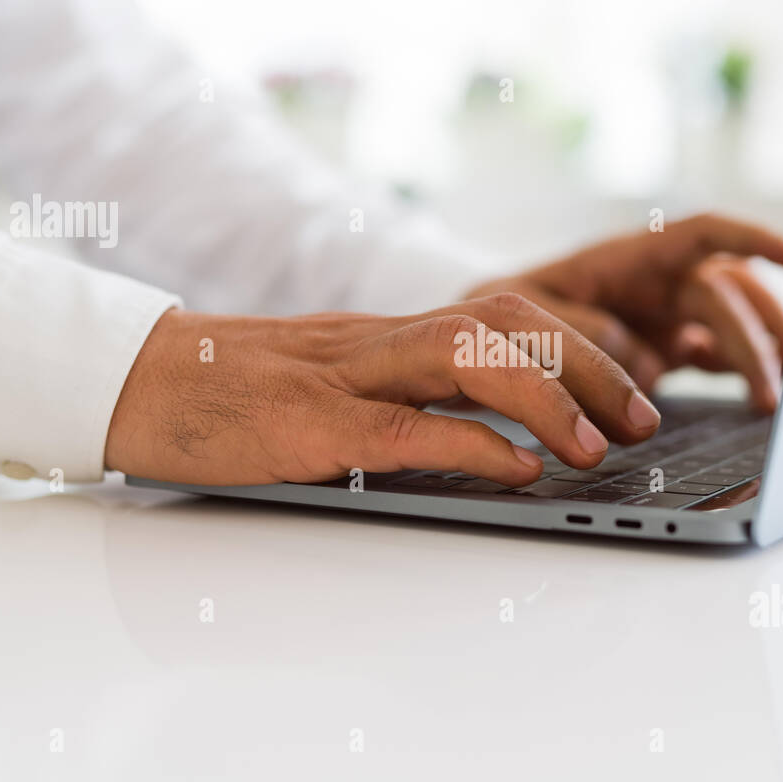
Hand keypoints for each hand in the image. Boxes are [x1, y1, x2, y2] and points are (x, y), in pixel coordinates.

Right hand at [105, 298, 661, 486]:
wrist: (137, 381)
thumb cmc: (237, 391)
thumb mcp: (339, 384)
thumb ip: (411, 398)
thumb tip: (497, 438)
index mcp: (394, 334)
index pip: (509, 314)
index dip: (584, 344)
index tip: (634, 390)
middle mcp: (382, 341)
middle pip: (510, 320)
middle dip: (592, 364)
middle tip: (645, 417)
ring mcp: (345, 376)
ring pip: (467, 356)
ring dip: (548, 396)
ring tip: (599, 444)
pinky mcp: (307, 423)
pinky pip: (403, 425)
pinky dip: (470, 443)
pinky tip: (519, 467)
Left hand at [467, 214, 782, 410]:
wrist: (483, 343)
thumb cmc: (502, 315)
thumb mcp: (525, 315)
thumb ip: (579, 329)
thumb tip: (643, 360)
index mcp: (629, 258)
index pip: (701, 236)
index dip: (750, 240)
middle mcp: (657, 283)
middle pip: (727, 295)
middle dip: (756, 337)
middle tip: (771, 394)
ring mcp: (667, 317)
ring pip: (734, 324)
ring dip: (761, 354)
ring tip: (774, 398)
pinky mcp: (668, 351)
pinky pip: (717, 355)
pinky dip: (740, 372)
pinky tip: (754, 397)